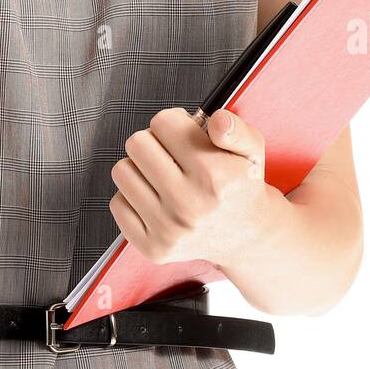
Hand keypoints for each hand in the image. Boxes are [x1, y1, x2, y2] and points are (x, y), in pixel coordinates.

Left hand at [108, 106, 272, 268]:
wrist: (245, 237)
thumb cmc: (240, 186)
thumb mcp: (251, 149)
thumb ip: (236, 128)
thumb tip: (217, 120)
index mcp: (214, 176)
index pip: (163, 123)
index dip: (174, 121)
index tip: (184, 132)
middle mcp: (190, 205)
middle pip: (137, 144)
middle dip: (153, 141)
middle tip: (171, 153)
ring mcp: (169, 230)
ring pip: (123, 171)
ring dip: (140, 168)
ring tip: (163, 175)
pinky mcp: (153, 247)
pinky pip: (118, 203)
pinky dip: (133, 197)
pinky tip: (156, 198)